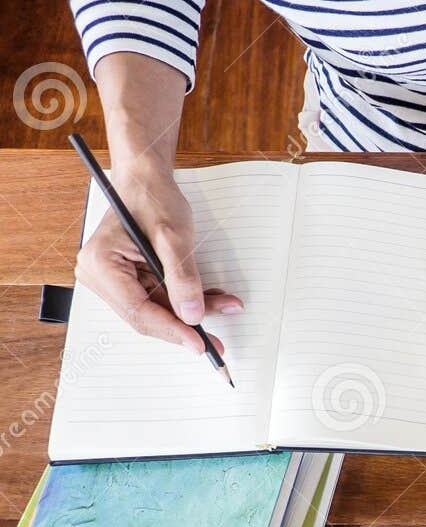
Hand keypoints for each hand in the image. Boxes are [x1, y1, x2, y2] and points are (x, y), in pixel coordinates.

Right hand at [73, 165, 240, 354]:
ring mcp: (114, 280)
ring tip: (224, 307)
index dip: (172, 330)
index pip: (138, 311)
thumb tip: (192, 315)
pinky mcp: (130, 280)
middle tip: (217, 343)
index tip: (199, 343)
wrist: (148, 182)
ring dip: (192, 312)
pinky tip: (212, 299)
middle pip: (147, 316)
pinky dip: (187, 300)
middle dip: (186, 326)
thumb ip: (183, 278)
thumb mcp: (174, 238)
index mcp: (101, 264)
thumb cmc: (153, 199)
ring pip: (158, 310)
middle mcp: (100, 276)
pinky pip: (161, 299)